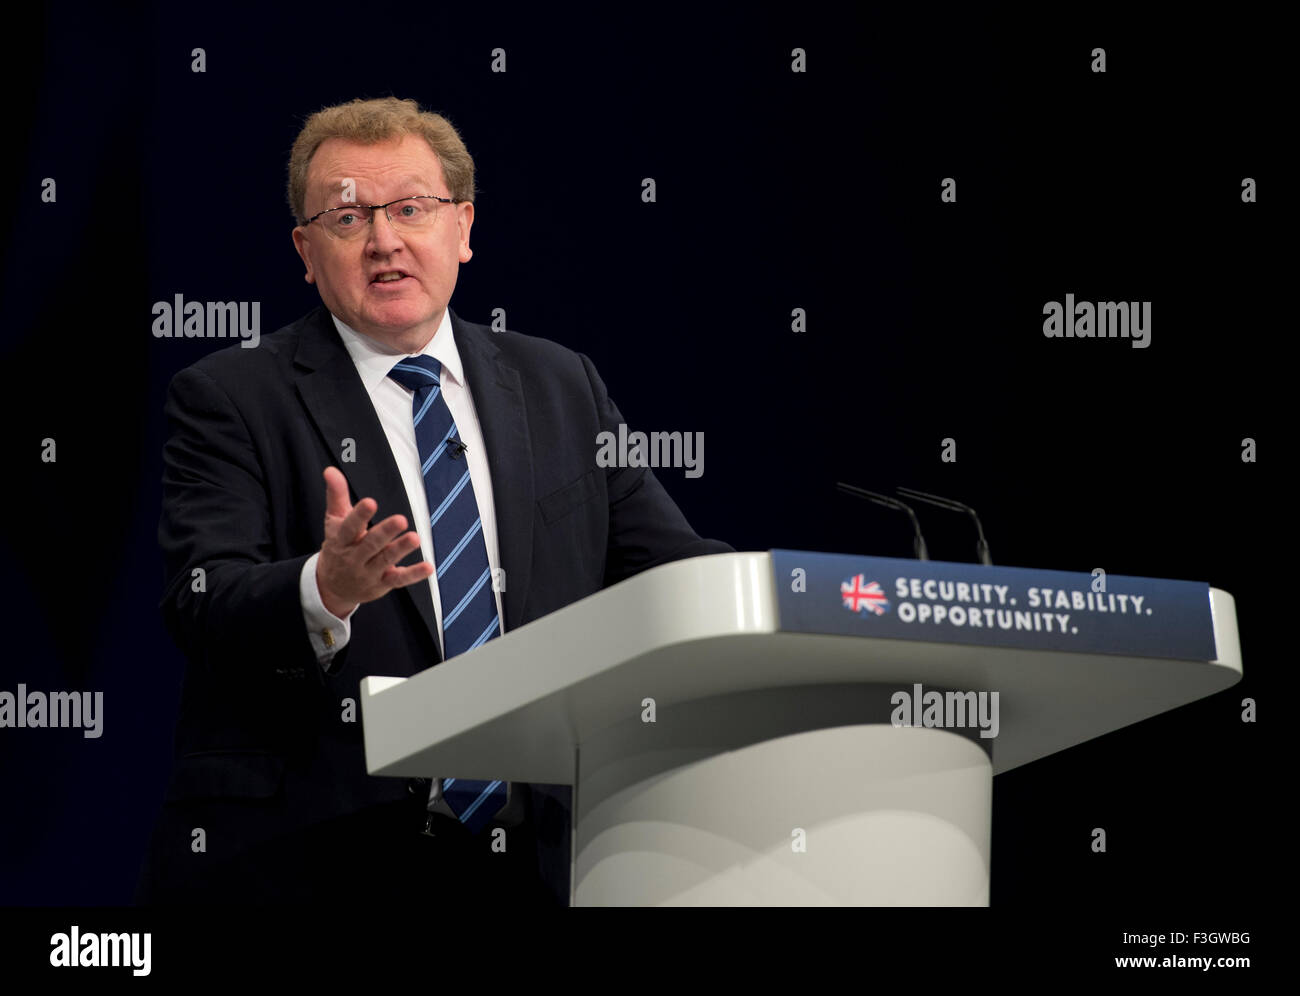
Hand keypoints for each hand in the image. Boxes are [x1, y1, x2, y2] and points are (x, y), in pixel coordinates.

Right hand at [316, 466, 432, 617]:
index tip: (370, 502)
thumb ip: (336, 495)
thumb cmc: (338, 547)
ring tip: (415, 538)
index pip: (349, 527)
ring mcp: (369, 572)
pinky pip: (399, 579)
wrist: (332, 587)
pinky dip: (414, 574)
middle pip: (370, 544)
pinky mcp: (383, 583)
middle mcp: (354, 557)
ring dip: (401, 549)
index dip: (359, 515)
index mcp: (341, 540)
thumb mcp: (334, 521)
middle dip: (385, 532)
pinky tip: (428, 567)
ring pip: (386, 560)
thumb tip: (331, 470)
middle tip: (400, 519)